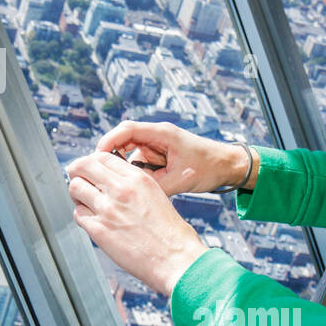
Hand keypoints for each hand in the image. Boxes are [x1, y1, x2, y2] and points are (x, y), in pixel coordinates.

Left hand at [66, 150, 208, 297]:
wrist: (176, 259)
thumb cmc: (171, 233)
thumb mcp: (156, 195)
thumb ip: (132, 185)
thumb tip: (111, 181)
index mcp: (137, 178)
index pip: (102, 156)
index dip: (92, 162)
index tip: (90, 170)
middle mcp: (120, 189)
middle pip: (83, 166)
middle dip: (77, 172)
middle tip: (79, 180)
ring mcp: (108, 209)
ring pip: (75, 188)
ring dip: (77, 194)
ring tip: (86, 202)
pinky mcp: (99, 230)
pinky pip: (78, 214)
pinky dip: (82, 216)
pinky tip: (93, 221)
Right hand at [99, 120, 252, 195]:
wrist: (228, 165)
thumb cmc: (209, 167)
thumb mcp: (181, 180)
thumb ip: (156, 186)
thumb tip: (132, 196)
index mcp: (162, 133)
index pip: (127, 130)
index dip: (108, 141)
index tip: (97, 157)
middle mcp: (157, 136)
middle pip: (123, 139)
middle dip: (109, 155)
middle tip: (99, 173)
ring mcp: (157, 145)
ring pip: (129, 152)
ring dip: (122, 166)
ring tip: (117, 183)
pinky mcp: (158, 154)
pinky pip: (138, 161)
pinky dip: (133, 171)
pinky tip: (131, 185)